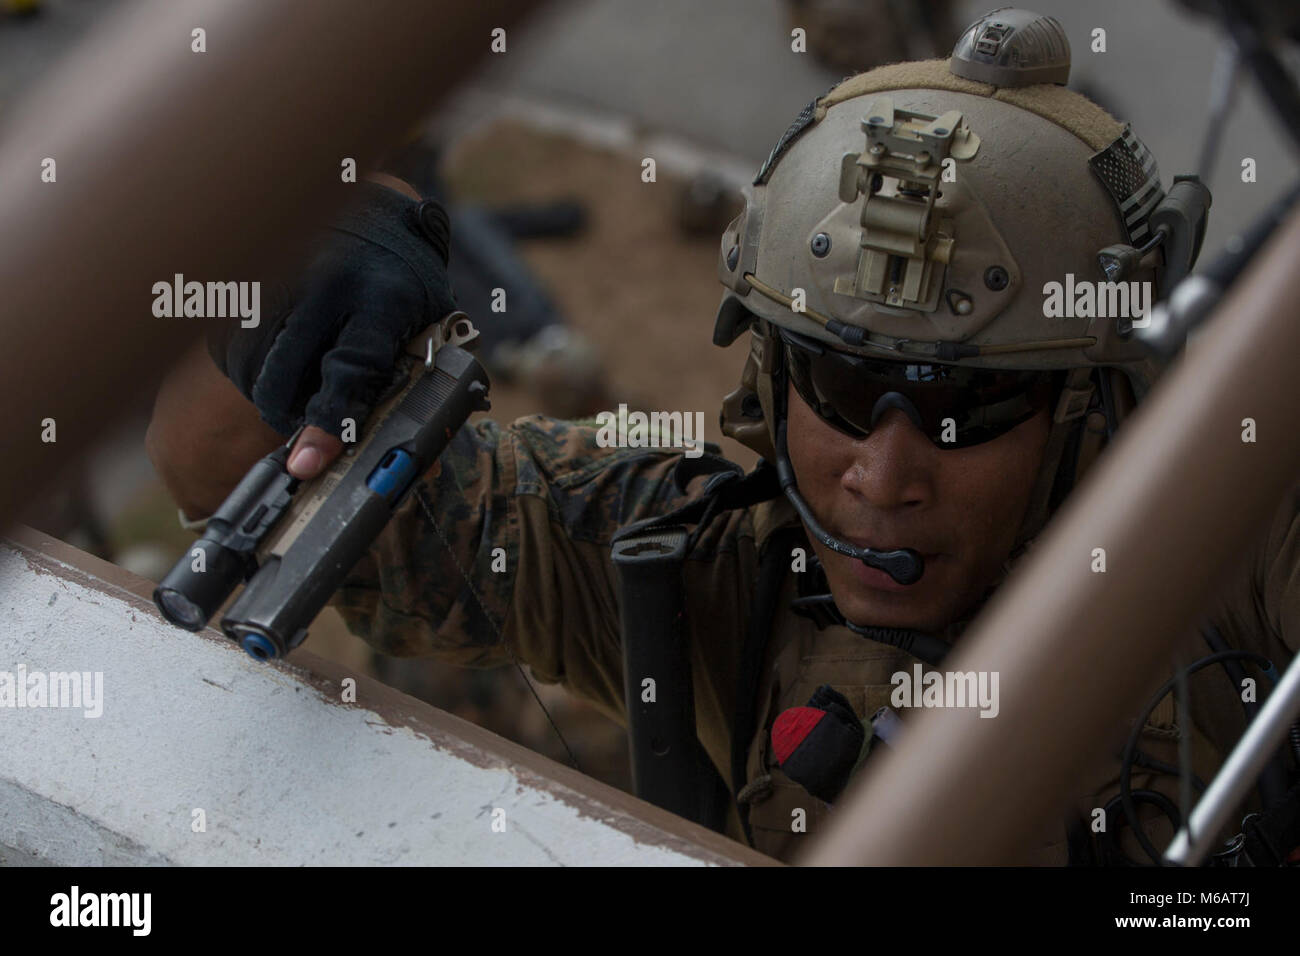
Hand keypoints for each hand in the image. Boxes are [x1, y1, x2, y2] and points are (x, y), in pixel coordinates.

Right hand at [209, 180, 455, 478]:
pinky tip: (273, 366)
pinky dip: (247, 370)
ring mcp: (278, 277)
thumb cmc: (405, 279)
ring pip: (250, 365)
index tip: (307, 463)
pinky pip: (231, 345)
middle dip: (288, 418)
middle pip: (283, 376)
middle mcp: (322, 284)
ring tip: (294, 397)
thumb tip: (421, 463)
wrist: (372, 208)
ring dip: (266, 396)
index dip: (328, 422)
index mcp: (379, 298)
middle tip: (303, 435)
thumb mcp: (428, 322)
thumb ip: (418, 382)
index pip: (349, 370)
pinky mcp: (247, 278)